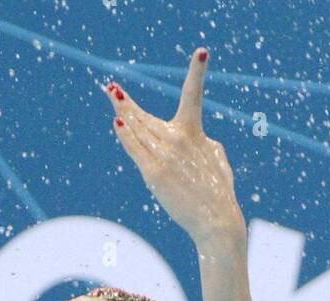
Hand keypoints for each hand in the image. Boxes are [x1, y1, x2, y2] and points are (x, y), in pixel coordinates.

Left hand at [105, 48, 243, 247]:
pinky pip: (136, 150)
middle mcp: (178, 138)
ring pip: (138, 129)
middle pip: (146, 116)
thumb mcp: (217, 158)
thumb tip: (195, 137)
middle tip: (111, 88)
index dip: (198, 72)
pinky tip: (117, 123)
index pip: (194, 96)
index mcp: (194, 131)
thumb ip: (202, 142)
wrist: (216, 220)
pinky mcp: (154, 174)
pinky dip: (126, 136)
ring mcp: (165, 155)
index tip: (202, 51)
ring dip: (123, 113)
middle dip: (127, 102)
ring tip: (111, 97)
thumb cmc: (218, 192)